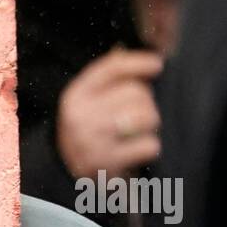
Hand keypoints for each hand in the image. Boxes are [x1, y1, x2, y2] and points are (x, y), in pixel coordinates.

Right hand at [55, 47, 163, 180]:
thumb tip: (140, 56)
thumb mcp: (89, 101)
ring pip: (145, 116)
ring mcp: (93, 141)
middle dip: (146, 101)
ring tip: (139, 129)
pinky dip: (149, 147)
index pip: (111, 69)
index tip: (157, 64)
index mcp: (76, 94)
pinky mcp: (108, 164)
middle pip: (135, 92)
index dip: (138, 62)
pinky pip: (149, 145)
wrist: (69, 171)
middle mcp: (81, 115)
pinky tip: (137, 149)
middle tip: (138, 112)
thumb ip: (110, 78)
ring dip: (149, 123)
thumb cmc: (89, 129)